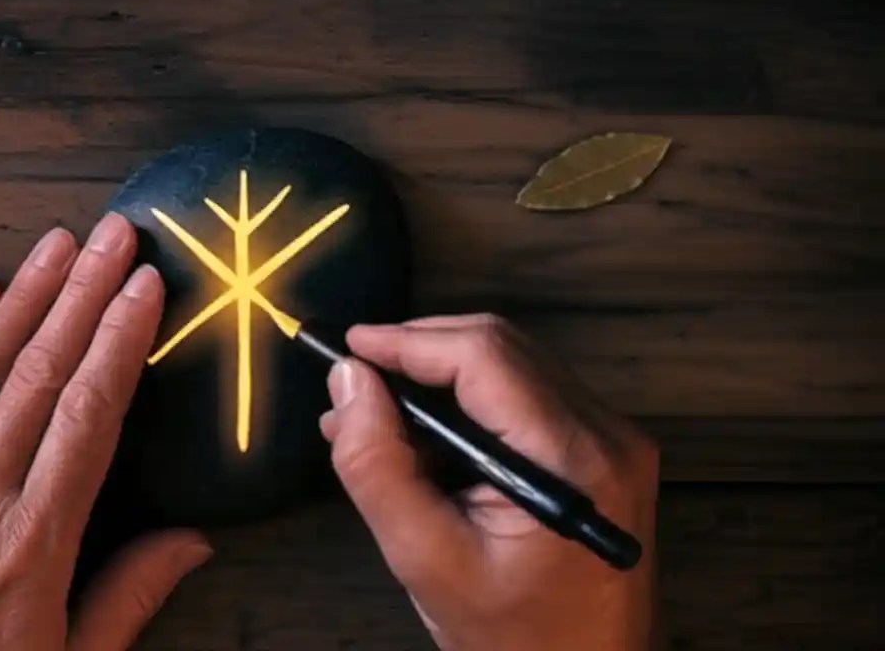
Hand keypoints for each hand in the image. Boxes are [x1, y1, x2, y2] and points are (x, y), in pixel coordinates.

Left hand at [0, 214, 211, 650]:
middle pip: (41, 373)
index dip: (121, 342)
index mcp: (32, 545)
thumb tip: (193, 542)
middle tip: (116, 237)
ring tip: (60, 244)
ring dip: (24, 297)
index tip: (146, 290)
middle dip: (84, 295)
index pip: (90, 416)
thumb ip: (128, 599)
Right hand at [320, 315, 657, 650]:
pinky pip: (530, 396)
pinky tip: (425, 438)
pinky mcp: (606, 452)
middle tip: (354, 384)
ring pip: (514, 365)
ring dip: (441, 375)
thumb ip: (378, 466)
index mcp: (571, 458)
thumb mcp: (425, 560)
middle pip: (501, 347)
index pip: (483, 355)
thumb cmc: (511, 637)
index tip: (347, 347)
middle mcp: (606, 434)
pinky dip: (472, 401)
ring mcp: (614, 440)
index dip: (408, 340)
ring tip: (376, 415)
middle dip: (419, 351)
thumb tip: (348, 382)